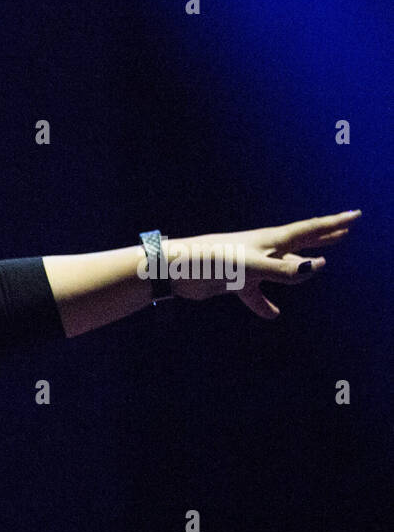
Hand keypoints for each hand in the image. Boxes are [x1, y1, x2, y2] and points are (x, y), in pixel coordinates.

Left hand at [165, 209, 361, 318]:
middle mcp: (262, 249)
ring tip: (321, 261)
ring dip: (300, 265)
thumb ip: (284, 270)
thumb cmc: (212, 260)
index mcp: (271, 240)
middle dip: (324, 236)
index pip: (310, 230)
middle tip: (345, 229)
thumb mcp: (253, 265)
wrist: (175, 270)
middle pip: (300, 242)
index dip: (334, 224)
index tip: (355, 216)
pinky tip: (272, 315)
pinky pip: (255, 295)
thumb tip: (318, 267)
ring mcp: (249, 265)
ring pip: (282, 267)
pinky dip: (264, 304)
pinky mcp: (233, 282)